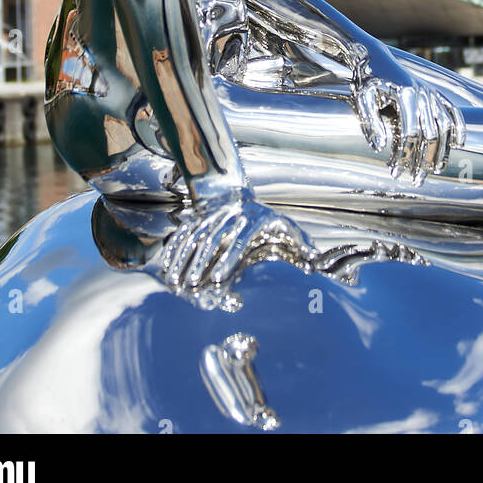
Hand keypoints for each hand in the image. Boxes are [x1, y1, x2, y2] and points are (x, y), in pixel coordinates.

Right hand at [160, 191, 314, 302]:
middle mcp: (231, 216)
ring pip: (196, 237)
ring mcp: (212, 216)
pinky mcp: (197, 219)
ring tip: (176, 285)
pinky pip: (183, 233)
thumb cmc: (269, 223)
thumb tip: (316, 265)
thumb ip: (303, 248)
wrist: (239, 193)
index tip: (220, 281)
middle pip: (214, 240)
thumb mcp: (288, 229)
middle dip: (202, 265)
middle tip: (193, 289)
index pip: (240, 240)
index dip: (229, 259)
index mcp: (254, 220)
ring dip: (184, 261)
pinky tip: (166, 270)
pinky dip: (174, 251)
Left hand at [351, 52, 464, 185]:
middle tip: (415, 181)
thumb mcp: (362, 97)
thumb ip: (370, 122)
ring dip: (441, 151)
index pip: (410, 133)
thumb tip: (381, 147)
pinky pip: (452, 110)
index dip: (403, 155)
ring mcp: (431, 93)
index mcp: (406, 95)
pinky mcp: (434, 92)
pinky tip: (459, 144)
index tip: (394, 172)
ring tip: (436, 171)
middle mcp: (423, 94)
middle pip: (430, 134)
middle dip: (423, 160)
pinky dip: (459, 126)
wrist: (375, 56)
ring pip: (444, 126)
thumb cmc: (366, 79)